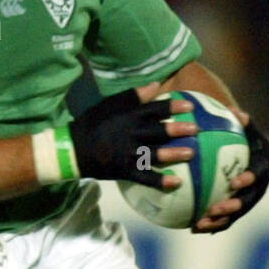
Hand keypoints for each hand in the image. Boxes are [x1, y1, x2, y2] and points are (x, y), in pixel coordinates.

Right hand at [69, 82, 197, 186]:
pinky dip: (160, 181)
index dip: (173, 106)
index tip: (190, 106)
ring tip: (191, 153)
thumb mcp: (110, 104)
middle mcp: (130, 134)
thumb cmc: (92, 123)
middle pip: (158, 131)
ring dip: (174, 154)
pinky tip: (176, 182)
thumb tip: (156, 85)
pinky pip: (145, 177)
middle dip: (178, 130)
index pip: (154, 109)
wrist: (72, 150)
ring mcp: (128, 154)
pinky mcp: (124, 171)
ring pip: (154, 154)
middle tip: (196, 129)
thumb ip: (133, 95)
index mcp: (128, 116)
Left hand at [193, 117, 268, 232]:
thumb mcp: (244, 125)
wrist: (247, 150)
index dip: (249, 178)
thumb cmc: (241, 133)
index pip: (259, 172)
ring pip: (236, 215)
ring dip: (218, 221)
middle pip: (249, 199)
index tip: (234, 182)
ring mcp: (251, 199)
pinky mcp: (239, 209)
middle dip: (233, 207)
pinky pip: (225, 220)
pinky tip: (192, 227)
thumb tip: (235, 112)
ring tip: (199, 224)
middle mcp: (261, 184)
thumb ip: (240, 121)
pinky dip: (211, 224)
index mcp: (265, 163)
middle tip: (215, 209)